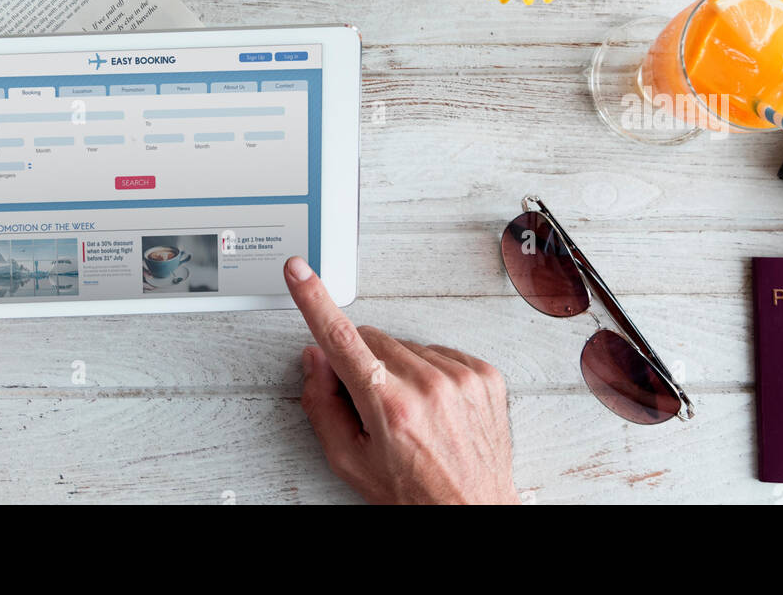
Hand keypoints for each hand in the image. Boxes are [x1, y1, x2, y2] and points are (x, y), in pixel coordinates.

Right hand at [283, 257, 518, 504]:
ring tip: (410, 413)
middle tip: (371, 403)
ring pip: (406, 346)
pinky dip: (430, 372)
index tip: (299, 271)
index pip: (341, 340)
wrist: (473, 511)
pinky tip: (433, 405)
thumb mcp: (351, 463)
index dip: (314, 301)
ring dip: (399, 369)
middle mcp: (428, 386)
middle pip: (373, 340)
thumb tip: (315, 357)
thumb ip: (323, 407)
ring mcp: (461, 377)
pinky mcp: (484, 374)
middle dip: (362, 362)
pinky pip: (440, 353)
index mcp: (390, 407)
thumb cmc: (413, 495)